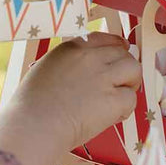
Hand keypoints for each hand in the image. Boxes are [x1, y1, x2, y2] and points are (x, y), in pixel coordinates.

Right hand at [18, 32, 140, 153]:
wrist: (33, 125)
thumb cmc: (31, 105)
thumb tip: (82, 74)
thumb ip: (68, 64)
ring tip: (119, 99)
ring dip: (130, 84)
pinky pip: (131, 98)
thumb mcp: (45, 69)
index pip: (105, 39)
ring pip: (134, 70)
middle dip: (124, 69)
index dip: (116, 47)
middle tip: (119, 85)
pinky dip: (125, 109)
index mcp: (73, 48)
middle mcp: (91, 58)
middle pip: (123, 54)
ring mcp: (104, 77)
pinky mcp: (113, 99)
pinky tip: (112, 117)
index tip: (121, 52)